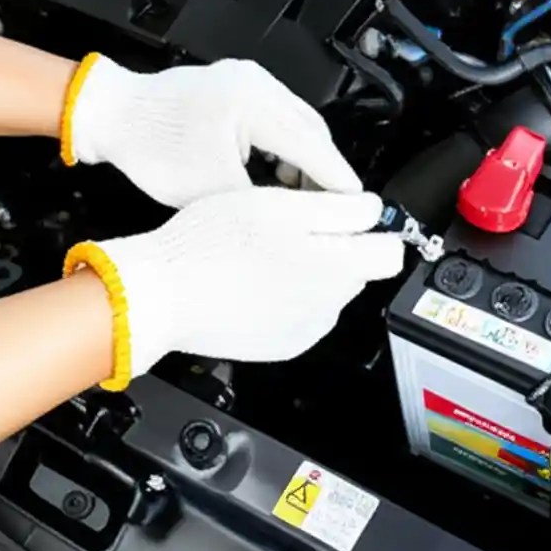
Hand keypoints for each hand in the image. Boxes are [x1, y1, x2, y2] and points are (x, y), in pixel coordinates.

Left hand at [62, 55, 360, 205]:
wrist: (113, 114)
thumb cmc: (148, 146)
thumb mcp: (209, 191)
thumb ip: (260, 202)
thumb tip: (296, 219)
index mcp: (252, 104)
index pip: (314, 147)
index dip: (338, 181)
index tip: (357, 206)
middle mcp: (256, 83)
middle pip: (313, 132)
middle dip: (324, 171)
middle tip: (330, 208)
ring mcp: (249, 79)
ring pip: (298, 123)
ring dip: (304, 158)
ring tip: (299, 195)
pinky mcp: (239, 84)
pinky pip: (279, 115)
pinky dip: (285, 144)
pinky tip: (276, 171)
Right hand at [63, 188, 402, 389]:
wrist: (160, 296)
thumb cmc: (209, 247)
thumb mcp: (280, 206)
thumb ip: (339, 210)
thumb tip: (373, 211)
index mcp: (335, 270)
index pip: (389, 252)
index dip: (371, 227)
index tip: (348, 216)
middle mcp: (327, 308)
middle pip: (355, 269)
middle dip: (332, 247)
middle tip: (285, 226)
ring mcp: (303, 330)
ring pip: (324, 290)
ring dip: (306, 269)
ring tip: (260, 251)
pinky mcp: (278, 344)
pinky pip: (297, 312)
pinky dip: (282, 295)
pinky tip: (250, 279)